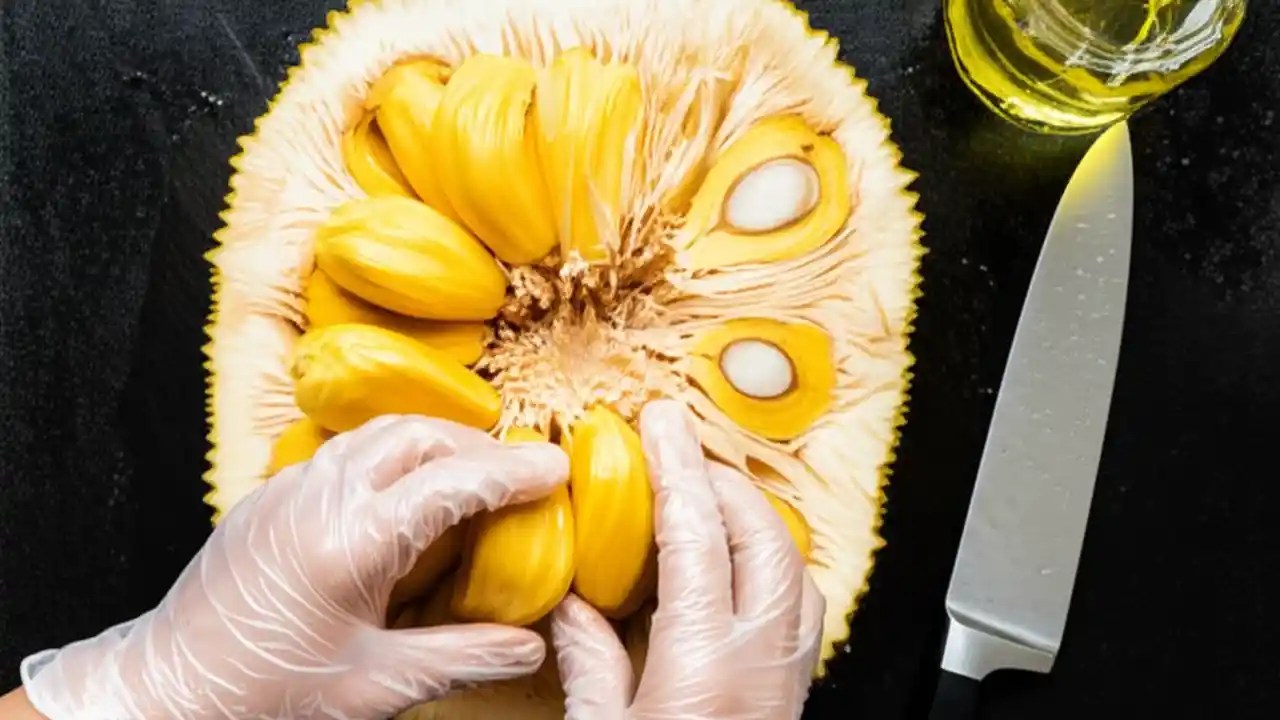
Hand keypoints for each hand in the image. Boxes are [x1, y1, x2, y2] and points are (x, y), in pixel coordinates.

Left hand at [21, 415, 567, 718]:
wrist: (167, 689)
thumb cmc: (268, 694)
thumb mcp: (377, 687)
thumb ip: (462, 657)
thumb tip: (531, 645)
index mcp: (354, 541)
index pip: (454, 482)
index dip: (513, 472)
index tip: (555, 470)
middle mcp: (321, 497)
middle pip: (419, 435)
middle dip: (477, 445)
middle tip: (517, 472)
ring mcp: (289, 489)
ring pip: (378, 433)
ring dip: (433, 441)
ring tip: (470, 472)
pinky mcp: (267, 496)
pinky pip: (343, 451)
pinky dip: (390, 454)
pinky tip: (403, 491)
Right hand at [551, 401, 824, 719]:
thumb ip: (591, 663)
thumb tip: (572, 608)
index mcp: (706, 665)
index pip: (696, 534)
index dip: (675, 468)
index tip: (660, 423)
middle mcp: (761, 662)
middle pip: (762, 535)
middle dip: (721, 482)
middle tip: (679, 454)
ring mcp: (788, 677)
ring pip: (793, 566)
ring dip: (751, 520)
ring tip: (707, 500)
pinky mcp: (795, 694)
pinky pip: (801, 607)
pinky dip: (771, 566)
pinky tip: (737, 567)